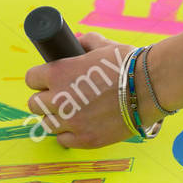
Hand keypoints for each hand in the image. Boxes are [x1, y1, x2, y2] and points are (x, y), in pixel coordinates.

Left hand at [24, 32, 134, 147]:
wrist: (151, 87)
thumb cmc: (128, 64)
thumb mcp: (103, 45)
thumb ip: (85, 43)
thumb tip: (78, 42)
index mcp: (59, 73)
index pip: (31, 79)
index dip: (39, 79)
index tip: (47, 81)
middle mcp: (60, 99)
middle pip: (34, 104)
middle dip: (44, 99)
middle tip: (58, 97)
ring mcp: (72, 122)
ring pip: (46, 124)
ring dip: (55, 118)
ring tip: (69, 113)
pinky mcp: (86, 139)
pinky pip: (62, 140)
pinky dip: (67, 134)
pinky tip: (77, 127)